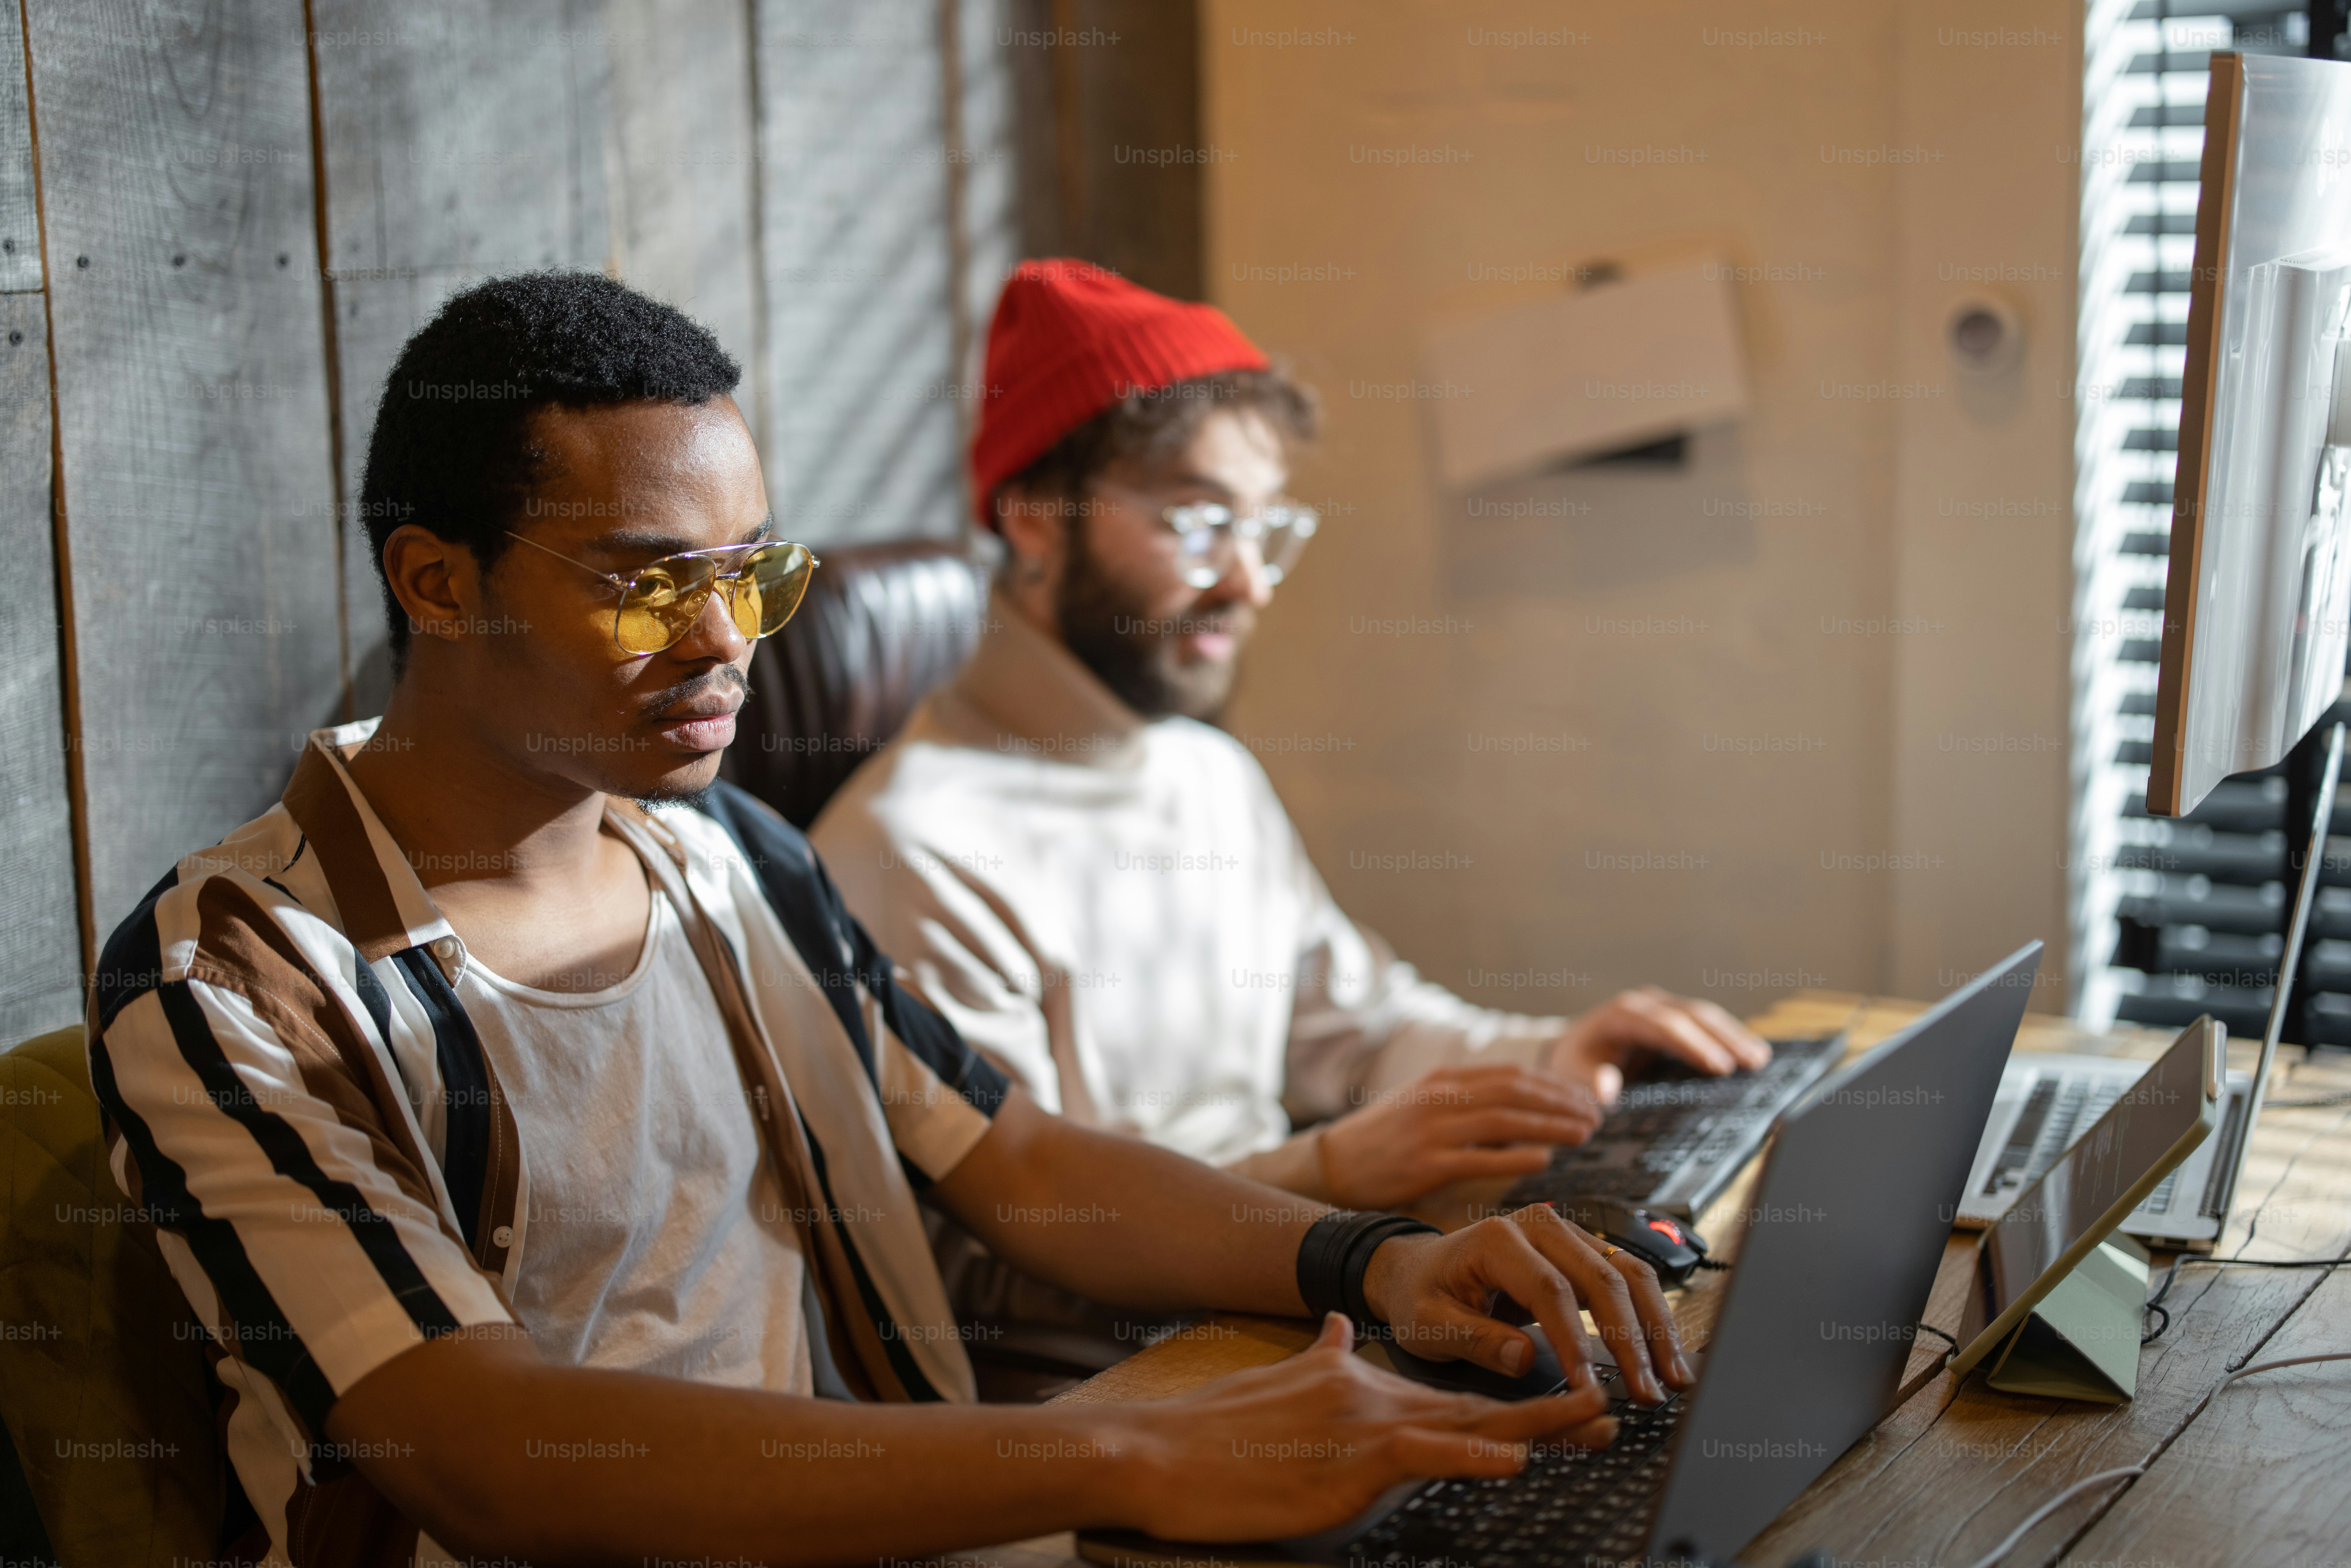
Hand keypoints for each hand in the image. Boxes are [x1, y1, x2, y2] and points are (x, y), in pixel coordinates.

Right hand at [1113, 1313, 1617, 1543]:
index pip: (1453, 1399)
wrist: (1162, 1452)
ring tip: (1593, 1422)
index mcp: (1361, 1387)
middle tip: (1610, 1407)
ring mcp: (1361, 1425)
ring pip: (1466, 1426)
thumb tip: (1336, 1330)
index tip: (1567, 1403)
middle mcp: (1372, 1398)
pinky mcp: (1347, 1457)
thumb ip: (1318, 1355)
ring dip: (1535, 1427)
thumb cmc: (1217, 1432)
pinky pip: (1422, 1455)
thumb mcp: (1280, 1380)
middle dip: (1549, 1411)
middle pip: (1478, 1410)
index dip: (1513, 1402)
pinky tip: (1510, 1458)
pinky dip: (1469, 1456)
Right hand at [1318, 1064, 1605, 1209]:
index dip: (1553, 1084)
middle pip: (1515, 1092)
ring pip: (1504, 1120)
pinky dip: (1516, 1157)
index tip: (1585, 1097)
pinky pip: (1480, 1158)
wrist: (1334, 1164)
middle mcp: (1440, 1097)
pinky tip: (1545, 1160)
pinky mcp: (1425, 1163)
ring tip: (1583, 1134)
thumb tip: (1521, 1107)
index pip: (1511, 1074)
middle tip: (1596, 1116)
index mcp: (1443, 1080)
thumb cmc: (1386, 1138)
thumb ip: (1468, 1101)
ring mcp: (1431, 1129)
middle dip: (1561, 1102)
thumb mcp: (1425, 1104)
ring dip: (1550, 1125)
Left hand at [1360, 1203, 1695, 1406]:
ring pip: (1627, 1273)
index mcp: (1497, 1239)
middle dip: (1631, 1339)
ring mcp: (1567, 1234)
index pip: (1549, 1290)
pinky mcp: (1582, 1251)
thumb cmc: (1422, 1295)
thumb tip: (1524, 1358)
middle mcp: (1540, 1226)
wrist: (1418, 1269)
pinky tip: (1664, 1353)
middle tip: (1648, 1392)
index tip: (1590, 1387)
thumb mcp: (1428, 1323)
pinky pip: (1626, 1277)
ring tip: (1672, 1378)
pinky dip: (1651, 1315)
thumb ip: (1474, 1339)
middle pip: (1602, 1277)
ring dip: (1655, 1326)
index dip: (1575, 1340)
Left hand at [1545, 987, 1771, 1104]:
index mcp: (1621, 1016)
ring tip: (1760, 1058)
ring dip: (1733, 1035)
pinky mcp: (1675, 1017)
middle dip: (1724, 1038)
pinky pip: (1705, 1023)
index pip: (1664, 1027)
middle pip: (1692, 1016)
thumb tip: (1607, 1089)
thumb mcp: (1571, 1077)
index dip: (1693, 1046)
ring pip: (1704, 1016)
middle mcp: (1645, 1004)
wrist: (1570, 1049)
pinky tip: (1751, 1052)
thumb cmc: (1573, 1066)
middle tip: (1753, 1062)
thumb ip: (1587, 1084)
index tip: (1720, 1067)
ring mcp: (1662, 1007)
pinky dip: (1728, 1036)